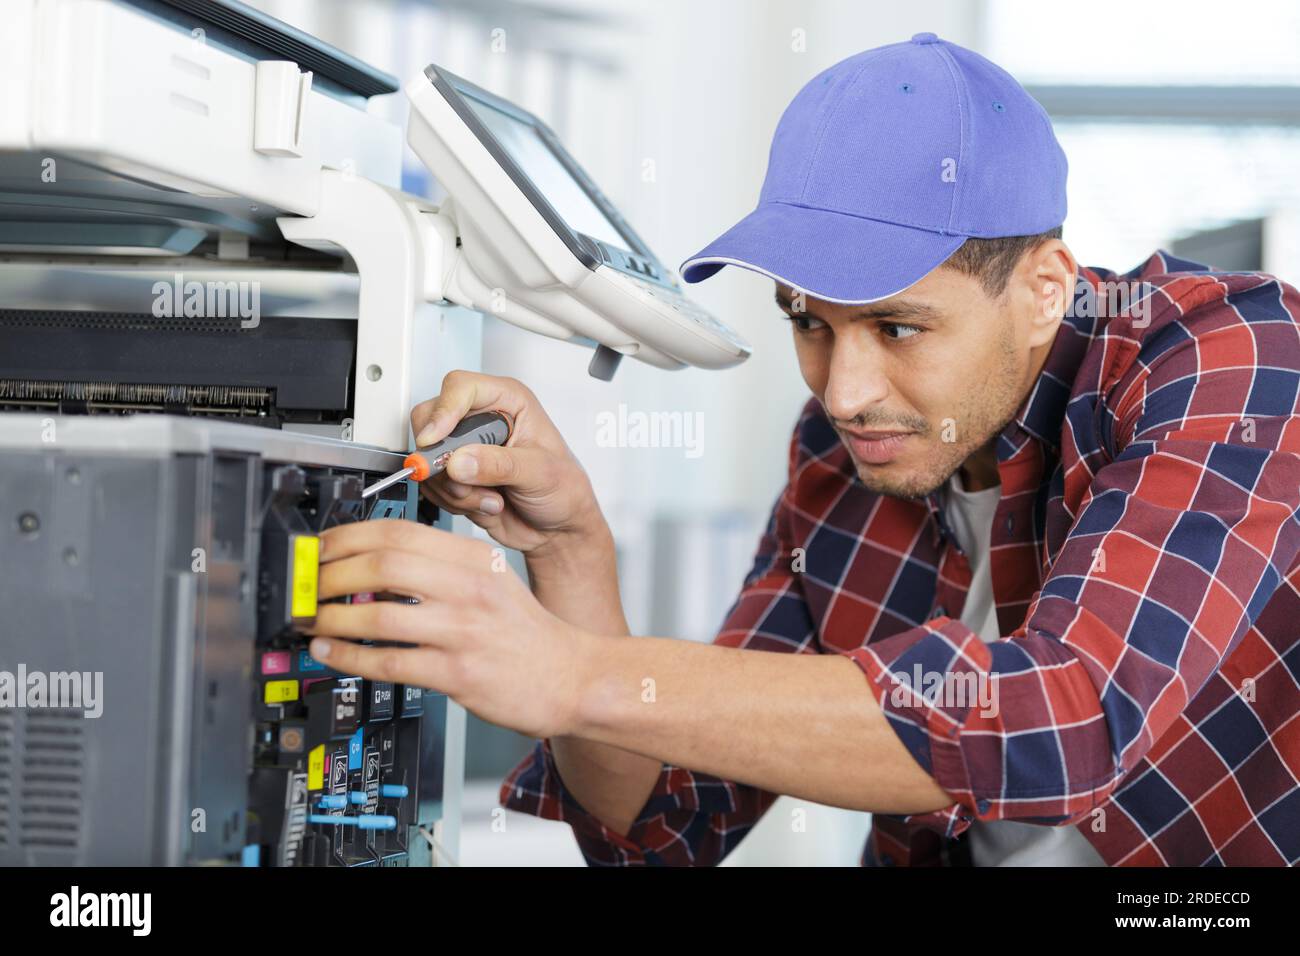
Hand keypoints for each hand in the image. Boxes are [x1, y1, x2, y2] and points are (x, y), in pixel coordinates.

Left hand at [305, 519, 590, 739]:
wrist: (573, 677)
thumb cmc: (528, 633)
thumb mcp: (492, 580)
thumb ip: (440, 568)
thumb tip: (372, 565)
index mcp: (474, 558)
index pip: (399, 532)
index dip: (348, 537)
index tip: (322, 547)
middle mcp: (469, 588)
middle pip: (382, 565)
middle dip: (330, 573)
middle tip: (308, 583)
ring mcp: (464, 631)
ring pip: (379, 614)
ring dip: (332, 617)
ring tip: (311, 619)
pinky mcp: (458, 673)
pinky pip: (390, 662)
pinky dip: (349, 656)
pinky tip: (332, 652)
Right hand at [410, 371, 604, 558]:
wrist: (558, 527)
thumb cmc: (563, 490)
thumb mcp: (540, 472)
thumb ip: (499, 465)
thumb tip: (459, 461)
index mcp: (508, 401)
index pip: (461, 387)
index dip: (443, 411)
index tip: (435, 439)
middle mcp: (482, 420)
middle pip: (430, 419)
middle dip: (444, 459)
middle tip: (466, 481)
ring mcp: (465, 448)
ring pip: (427, 459)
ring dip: (454, 488)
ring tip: (491, 497)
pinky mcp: (454, 476)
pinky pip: (431, 486)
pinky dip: (452, 501)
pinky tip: (484, 504)